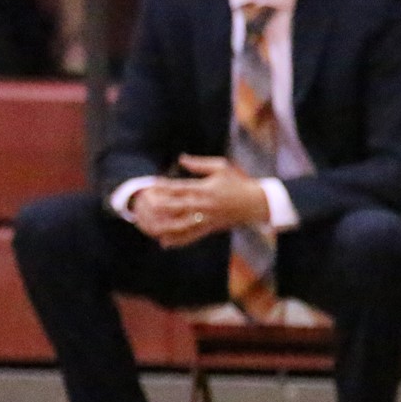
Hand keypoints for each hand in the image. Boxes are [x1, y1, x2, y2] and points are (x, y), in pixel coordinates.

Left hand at [132, 157, 271, 248]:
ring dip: (165, 226)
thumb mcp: (221, 167)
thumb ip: (199, 164)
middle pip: (178, 207)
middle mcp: (205, 205)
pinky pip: (191, 236)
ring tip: (149, 227)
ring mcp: (207, 219)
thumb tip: (181, 159)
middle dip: (160, 206)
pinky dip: (177, 240)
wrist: (256, 204)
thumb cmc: (238, 182)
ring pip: (182, 225)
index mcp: (206, 189)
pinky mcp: (210, 228)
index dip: (165, 186)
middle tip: (144, 205)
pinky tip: (164, 243)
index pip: (181, 188)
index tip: (151, 184)